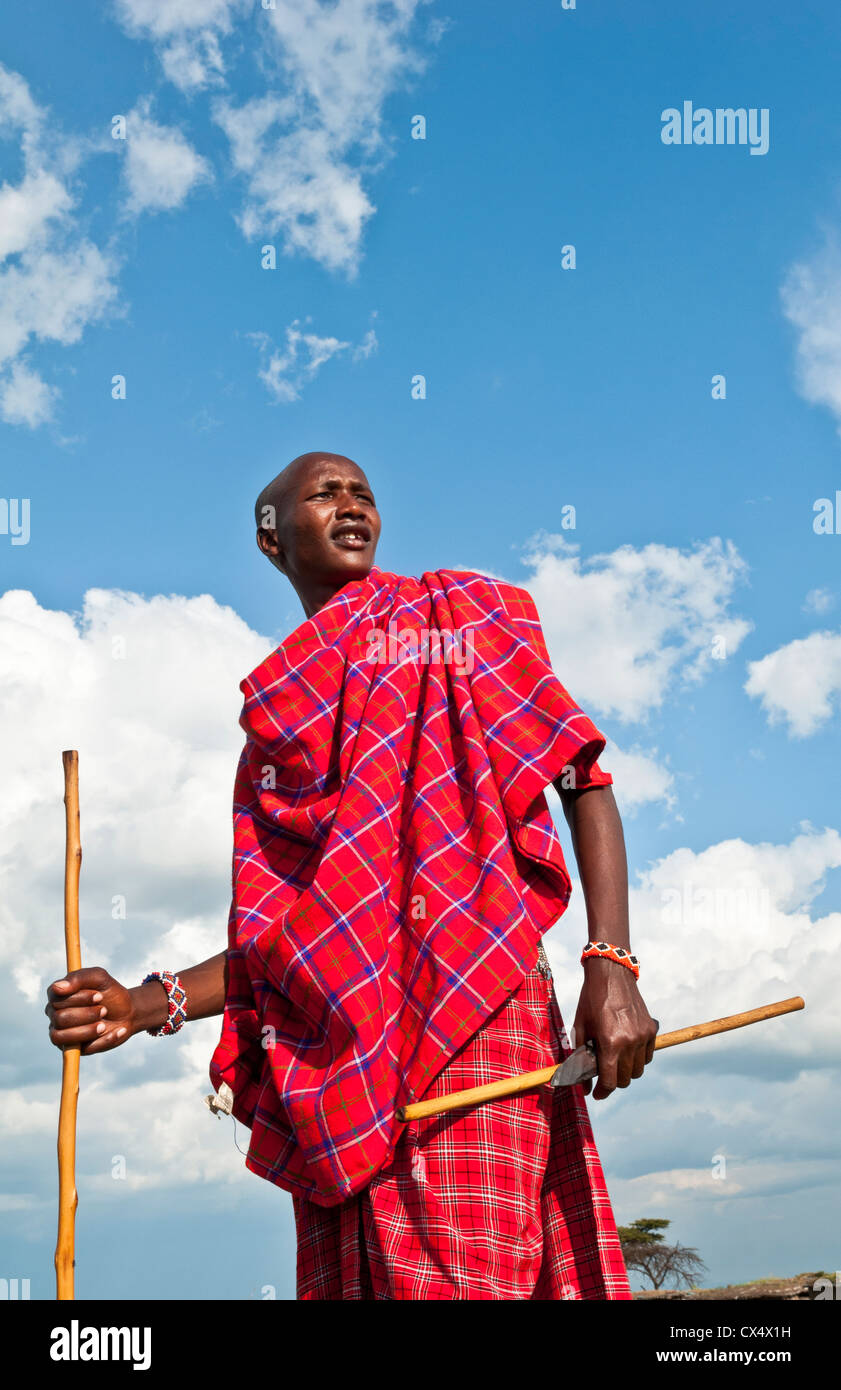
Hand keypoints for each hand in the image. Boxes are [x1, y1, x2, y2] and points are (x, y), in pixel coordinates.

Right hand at [45, 966, 137, 1055]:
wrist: (128, 1011)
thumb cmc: (109, 992)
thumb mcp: (100, 977)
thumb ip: (79, 978)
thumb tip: (58, 987)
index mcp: (58, 997)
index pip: (55, 998)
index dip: (78, 998)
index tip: (99, 996)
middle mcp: (55, 1016)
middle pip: (60, 1018)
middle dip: (86, 1014)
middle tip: (104, 1010)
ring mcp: (63, 1034)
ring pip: (61, 1037)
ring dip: (88, 1030)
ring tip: (104, 1024)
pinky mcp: (76, 1050)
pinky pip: (81, 1050)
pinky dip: (103, 1041)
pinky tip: (118, 1031)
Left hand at [572, 958, 657, 1099]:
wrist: (611, 973)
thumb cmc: (591, 999)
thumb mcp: (581, 1027)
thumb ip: (581, 1057)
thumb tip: (584, 1084)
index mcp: (610, 1042)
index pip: (610, 1081)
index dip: (601, 1092)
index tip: (596, 1094)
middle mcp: (630, 1042)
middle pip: (625, 1079)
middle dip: (612, 1081)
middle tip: (602, 1074)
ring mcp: (643, 1036)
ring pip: (638, 1070)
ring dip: (626, 1071)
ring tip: (614, 1060)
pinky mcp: (651, 1029)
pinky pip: (648, 1056)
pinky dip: (638, 1059)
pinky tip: (626, 1049)